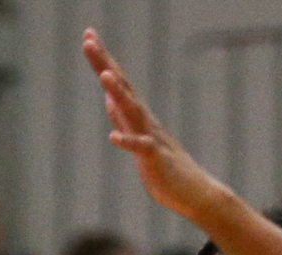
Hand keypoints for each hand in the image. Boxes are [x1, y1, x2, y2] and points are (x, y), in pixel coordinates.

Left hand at [82, 28, 229, 224]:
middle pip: (121, 87)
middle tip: (88, 40)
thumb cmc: (164, 167)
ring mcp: (151, 137)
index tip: (88, 34)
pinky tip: (113, 137)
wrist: (193, 192)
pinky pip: (141, 149)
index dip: (101, 59)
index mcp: (136, 115)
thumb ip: (123, 118)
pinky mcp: (155, 160)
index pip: (117, 81)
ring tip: (104, 75)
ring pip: (132, 111)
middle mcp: (143, 120)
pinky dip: (127, 142)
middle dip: (104, 63)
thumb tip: (109, 98)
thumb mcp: (136, 138)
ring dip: (118, 93)